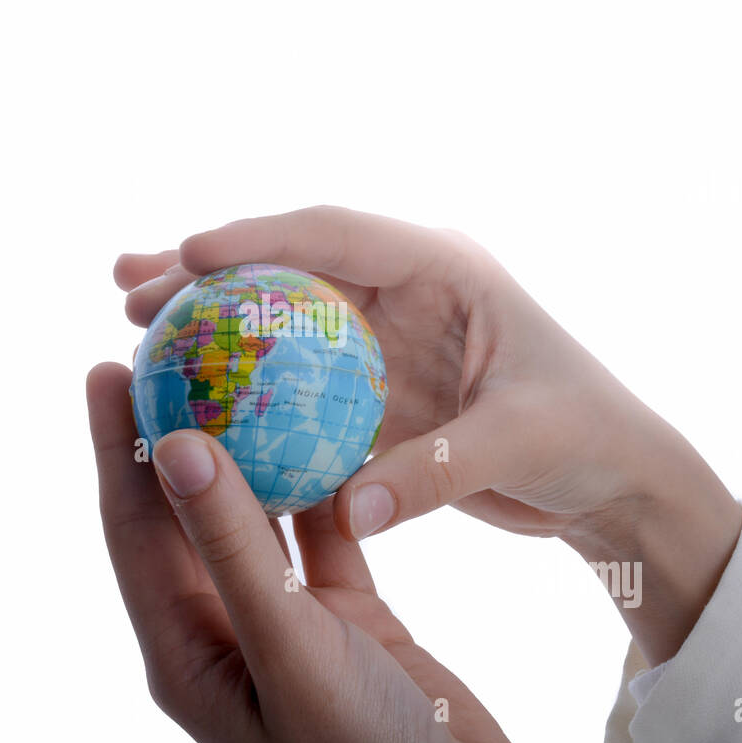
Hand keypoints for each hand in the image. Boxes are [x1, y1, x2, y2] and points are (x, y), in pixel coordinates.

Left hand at [88, 362, 515, 742]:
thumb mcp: (289, 649)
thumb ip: (233, 551)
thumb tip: (175, 447)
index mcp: (187, 650)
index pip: (133, 531)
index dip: (115, 449)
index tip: (107, 367)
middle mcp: (225, 629)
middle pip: (186, 513)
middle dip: (174, 432)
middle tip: (176, 350)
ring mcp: (285, 620)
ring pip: (256, 516)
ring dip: (251, 448)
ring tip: (248, 370)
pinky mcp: (344, 615)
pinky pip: (322, 532)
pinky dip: (326, 482)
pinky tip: (333, 427)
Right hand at [120, 206, 741, 666]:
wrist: (612, 476)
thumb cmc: (588, 436)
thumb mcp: (524, 441)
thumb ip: (440, 468)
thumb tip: (351, 508)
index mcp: (444, 267)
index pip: (337, 234)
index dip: (261, 236)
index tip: (190, 252)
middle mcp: (403, 288)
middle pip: (288, 265)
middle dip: (207, 268)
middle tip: (129, 284)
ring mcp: (382, 336)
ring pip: (278, 315)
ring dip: (210, 316)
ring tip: (130, 313)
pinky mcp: (373, 386)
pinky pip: (292, 374)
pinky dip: (240, 376)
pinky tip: (186, 389)